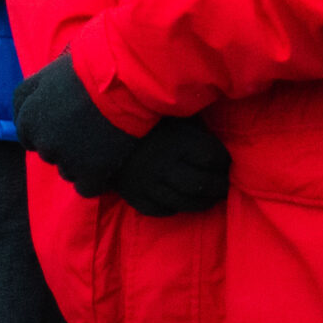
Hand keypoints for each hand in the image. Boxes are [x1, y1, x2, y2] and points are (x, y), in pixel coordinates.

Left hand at [12, 52, 139, 197]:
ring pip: (67, 171)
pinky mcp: (90, 174)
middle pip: (48, 152)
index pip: (26, 134)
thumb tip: (32, 102)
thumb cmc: (88, 67)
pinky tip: (107, 162)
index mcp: (28, 116)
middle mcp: (42, 141)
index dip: (43, 129)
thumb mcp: (50, 71)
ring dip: (79, 162)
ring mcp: (66, 160)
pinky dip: (96, 178)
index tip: (60, 124)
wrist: (122, 80)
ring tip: (100, 143)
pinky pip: (86, 188)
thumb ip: (35, 91)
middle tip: (85, 130)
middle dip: (62, 144)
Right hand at [116, 115, 230, 217]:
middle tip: (224, 185)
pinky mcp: (134, 196)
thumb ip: (192, 125)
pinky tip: (179, 203)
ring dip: (202, 203)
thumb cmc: (141, 115)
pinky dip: (173, 208)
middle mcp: (166, 165)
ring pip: (184, 202)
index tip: (225, 162)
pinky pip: (159, 210)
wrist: (97, 125)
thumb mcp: (171, 112)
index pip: (212, 157)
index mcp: (178, 140)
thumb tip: (214, 136)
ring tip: (209, 199)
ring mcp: (149, 184)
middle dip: (218, 187)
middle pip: (202, 184)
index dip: (223, 161)